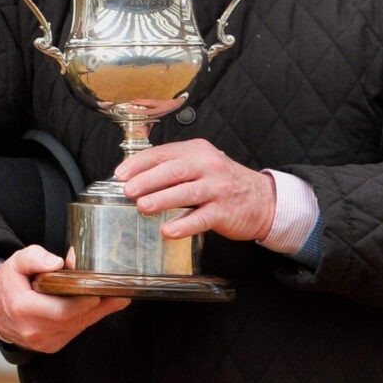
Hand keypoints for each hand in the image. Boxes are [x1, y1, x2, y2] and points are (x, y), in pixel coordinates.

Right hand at [0, 246, 129, 353]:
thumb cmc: (8, 284)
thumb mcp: (15, 262)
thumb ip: (35, 257)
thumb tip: (58, 262)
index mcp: (23, 309)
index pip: (62, 310)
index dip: (84, 301)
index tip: (102, 288)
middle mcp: (33, 331)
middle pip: (75, 319)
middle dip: (98, 304)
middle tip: (117, 289)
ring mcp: (43, 342)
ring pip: (79, 326)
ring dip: (96, 311)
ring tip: (115, 295)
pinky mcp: (51, 346)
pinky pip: (75, 331)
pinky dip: (86, 317)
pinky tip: (97, 305)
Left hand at [114, 139, 275, 243]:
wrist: (263, 199)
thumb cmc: (222, 182)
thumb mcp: (200, 165)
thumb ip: (172, 167)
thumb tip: (133, 178)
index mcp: (197, 151)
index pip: (163, 154)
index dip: (139, 163)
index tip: (120, 174)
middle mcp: (208, 166)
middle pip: (174, 171)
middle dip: (147, 180)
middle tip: (127, 190)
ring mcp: (218, 189)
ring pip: (186, 192)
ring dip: (162, 200)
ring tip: (143, 206)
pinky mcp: (224, 212)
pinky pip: (201, 219)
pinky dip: (184, 225)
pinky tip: (168, 231)